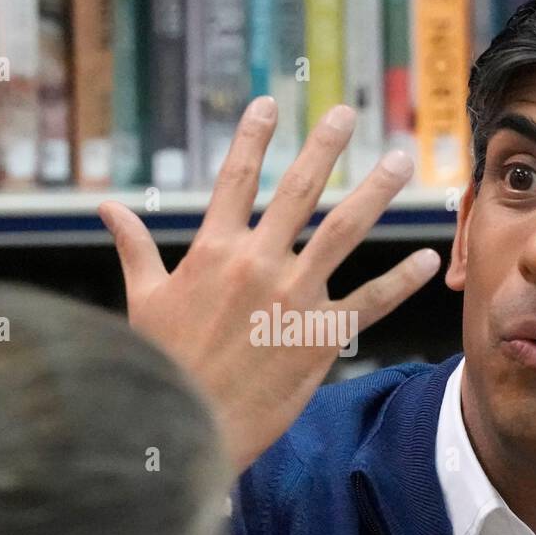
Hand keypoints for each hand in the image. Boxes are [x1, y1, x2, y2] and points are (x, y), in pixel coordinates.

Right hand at [99, 97, 441, 471]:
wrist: (185, 429)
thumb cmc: (161, 367)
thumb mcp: (143, 301)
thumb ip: (135, 249)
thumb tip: (108, 208)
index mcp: (212, 251)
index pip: (235, 178)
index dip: (252, 136)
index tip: (270, 105)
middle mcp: (256, 263)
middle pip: (298, 189)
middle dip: (325, 145)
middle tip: (346, 113)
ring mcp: (292, 298)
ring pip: (343, 231)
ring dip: (375, 191)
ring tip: (400, 161)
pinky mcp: (320, 336)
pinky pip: (370, 300)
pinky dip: (402, 279)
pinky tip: (427, 258)